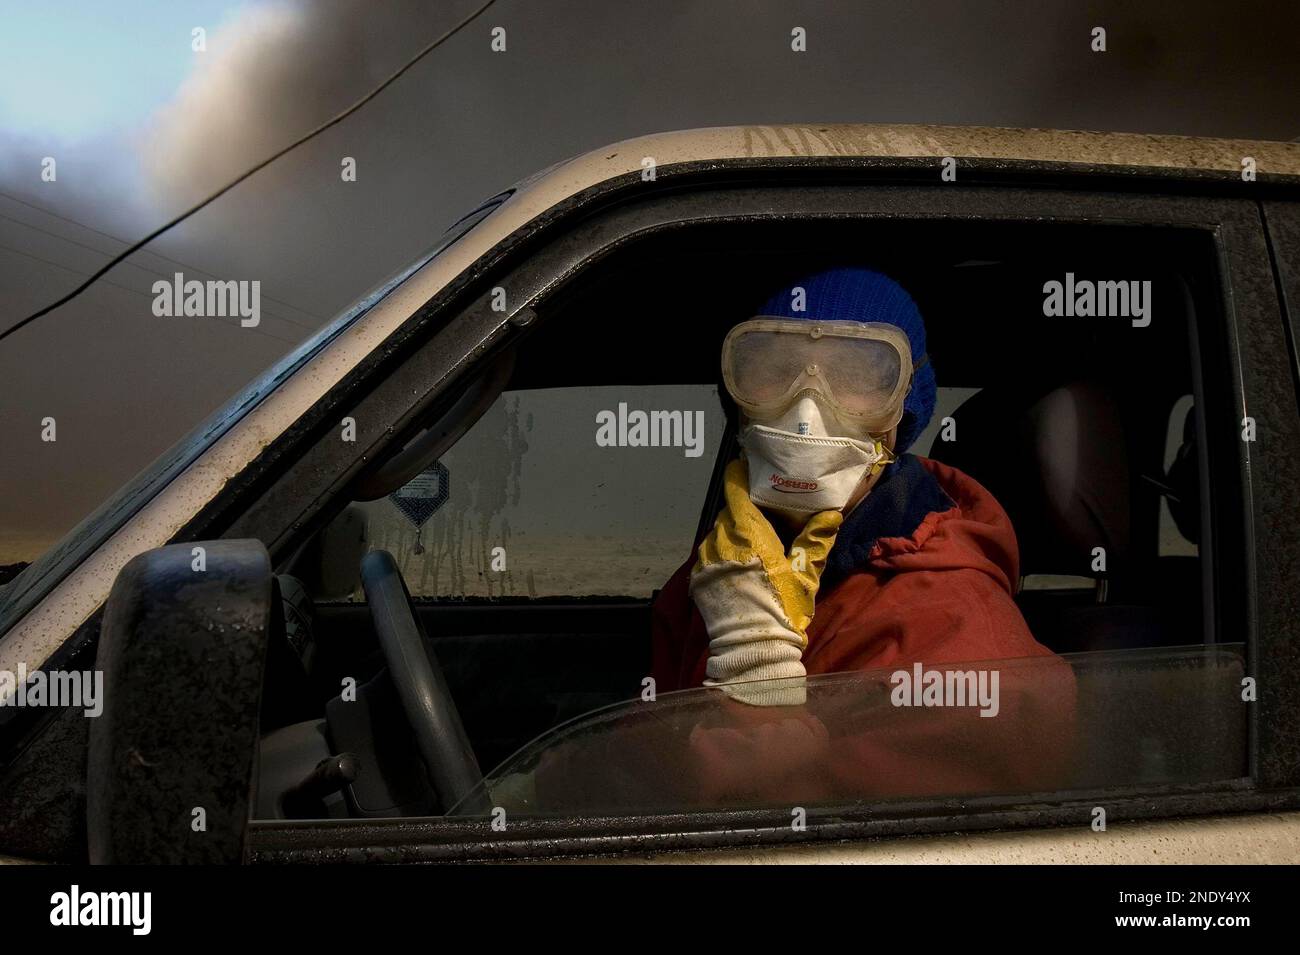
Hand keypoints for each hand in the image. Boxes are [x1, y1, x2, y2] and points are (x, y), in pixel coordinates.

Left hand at [689, 458, 841, 704]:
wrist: (754, 648)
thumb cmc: (783, 609)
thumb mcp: (806, 573)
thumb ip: (816, 539)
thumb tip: (831, 513)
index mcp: (747, 533)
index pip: (735, 490)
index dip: (739, 477)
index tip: (746, 470)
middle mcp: (720, 541)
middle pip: (728, 512)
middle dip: (743, 510)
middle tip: (762, 515)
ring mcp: (705, 561)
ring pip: (716, 532)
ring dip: (731, 533)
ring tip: (751, 543)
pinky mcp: (697, 580)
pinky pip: (708, 555)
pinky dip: (720, 554)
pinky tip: (737, 566)